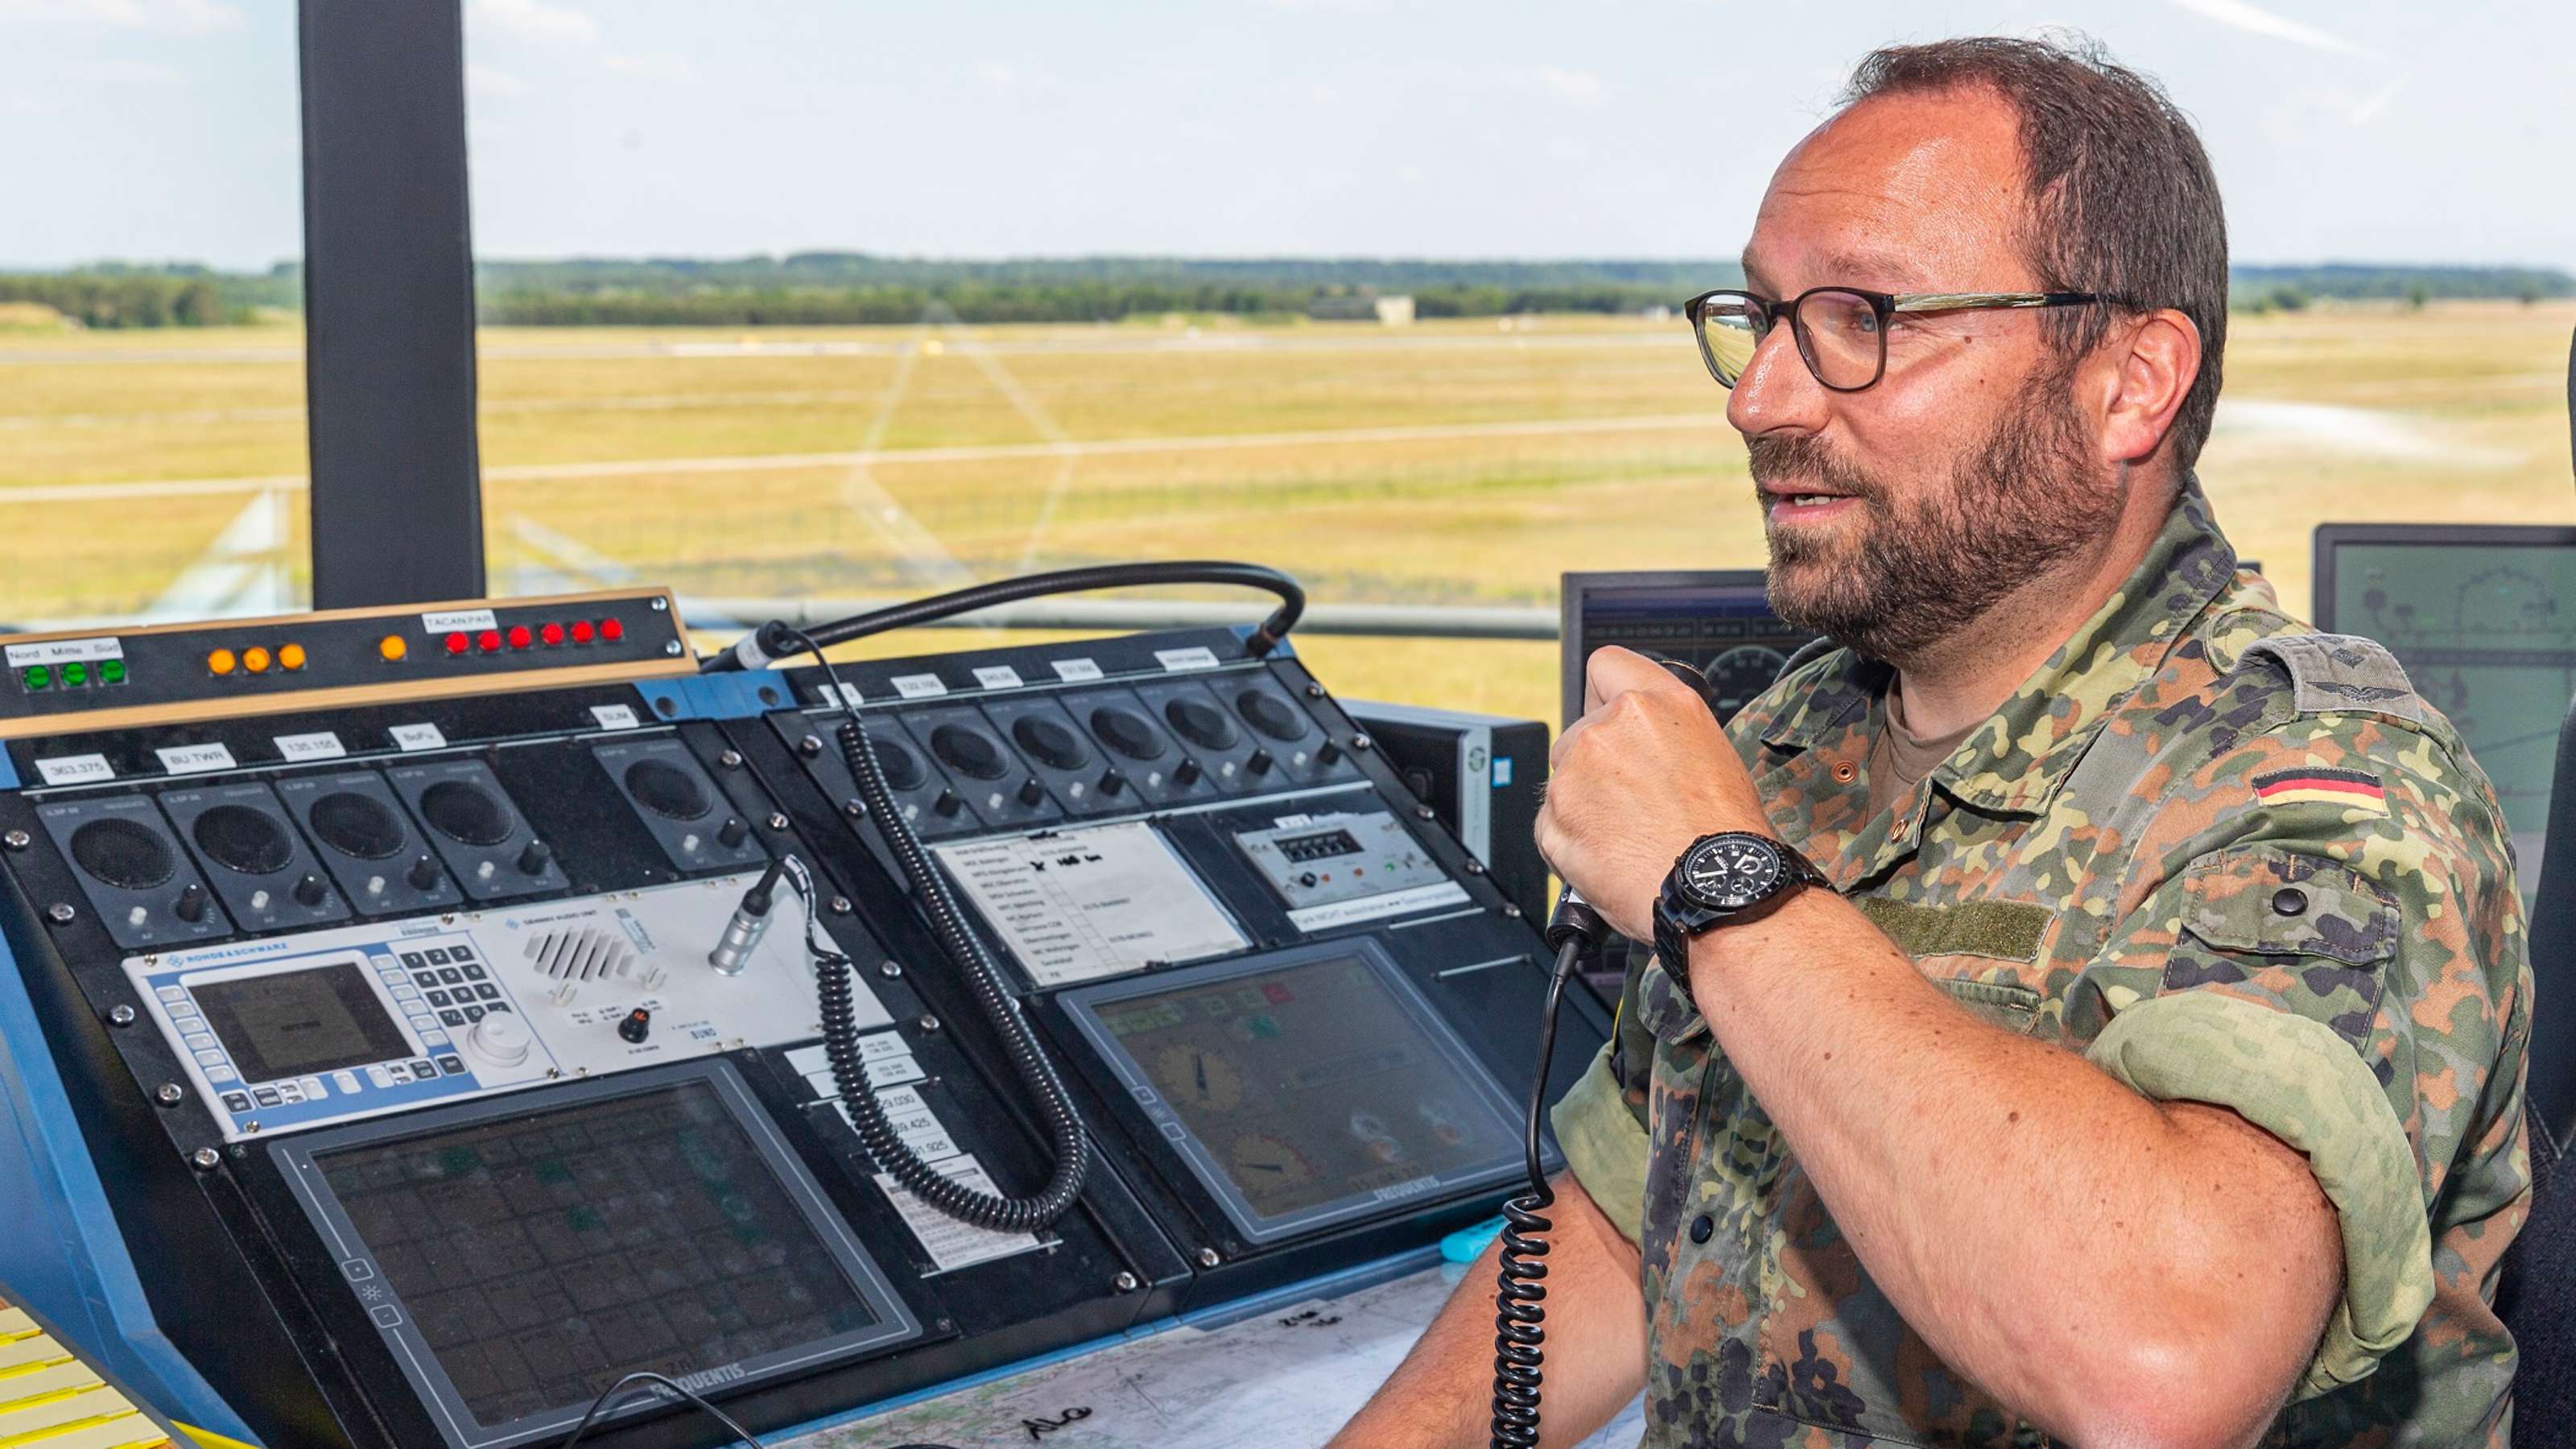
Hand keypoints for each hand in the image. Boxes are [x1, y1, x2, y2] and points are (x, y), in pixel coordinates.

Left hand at [1535, 647, 1768, 940]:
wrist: (1718, 892)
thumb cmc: (1727, 835)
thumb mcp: (1712, 755)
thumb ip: (1664, 736)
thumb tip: (1640, 746)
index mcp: (1657, 704)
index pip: (1605, 666)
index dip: (1602, 695)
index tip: (1605, 716)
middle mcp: (1610, 728)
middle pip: (1579, 733)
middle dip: (1596, 766)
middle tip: (1632, 803)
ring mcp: (1576, 773)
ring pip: (1564, 782)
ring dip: (1585, 806)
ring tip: (1629, 838)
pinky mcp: (1553, 819)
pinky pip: (1551, 826)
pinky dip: (1571, 843)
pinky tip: (1612, 858)